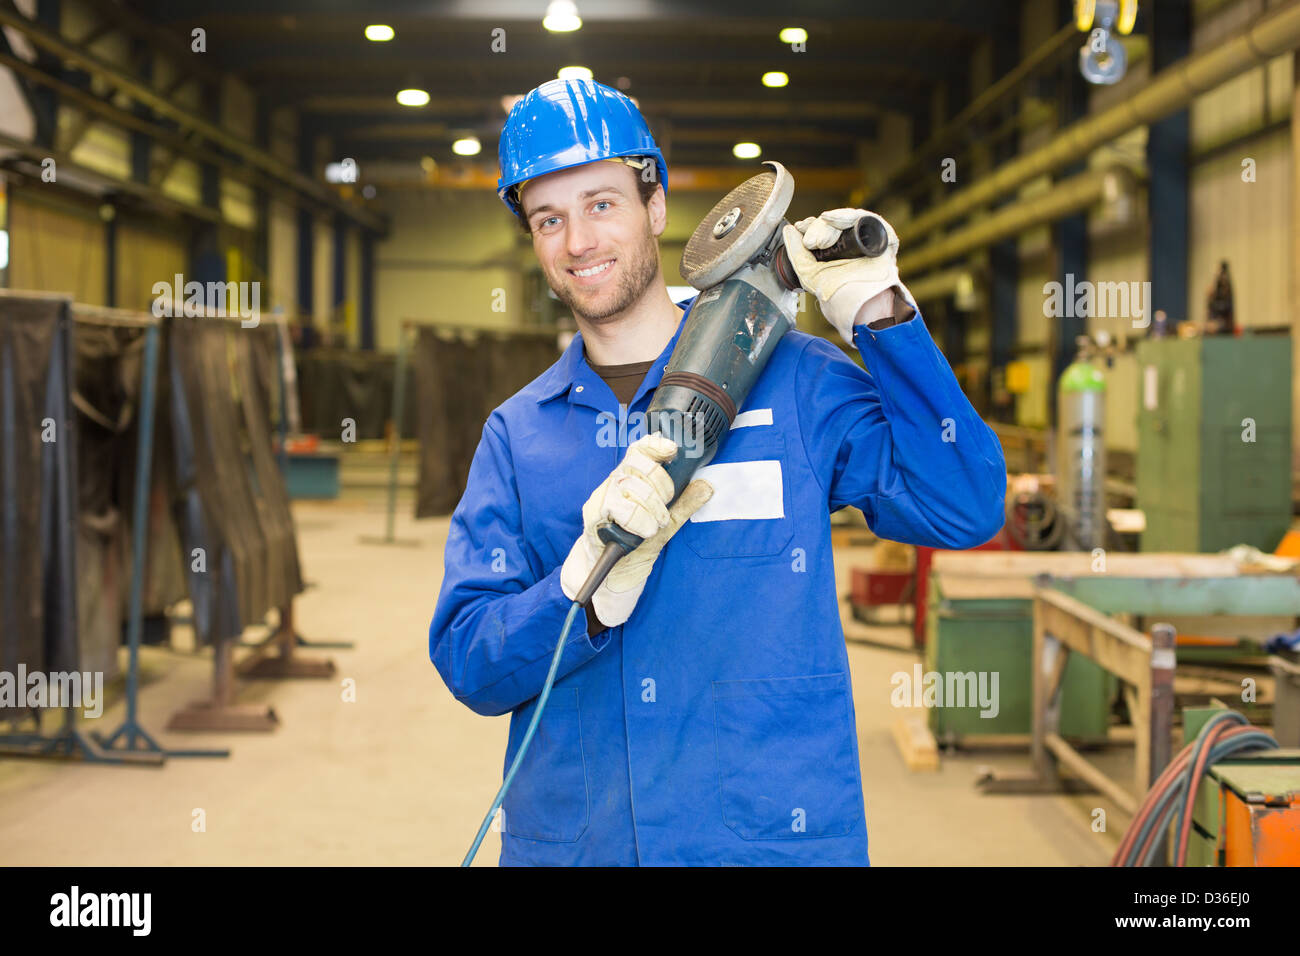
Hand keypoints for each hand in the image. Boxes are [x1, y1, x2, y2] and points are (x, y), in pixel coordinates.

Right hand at [560, 434, 712, 626]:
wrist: (617, 572)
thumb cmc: (639, 540)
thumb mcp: (669, 521)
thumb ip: (685, 503)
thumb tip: (707, 486)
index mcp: (632, 476)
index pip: (640, 449)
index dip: (654, 444)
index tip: (672, 450)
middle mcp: (615, 481)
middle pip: (638, 464)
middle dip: (660, 486)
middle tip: (665, 510)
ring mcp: (602, 495)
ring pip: (630, 485)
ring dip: (651, 508)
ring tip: (655, 525)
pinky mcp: (594, 513)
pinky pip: (619, 507)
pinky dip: (638, 520)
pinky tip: (643, 532)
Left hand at [781, 209, 915, 345]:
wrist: (858, 305)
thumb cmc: (837, 294)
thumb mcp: (809, 273)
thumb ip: (796, 253)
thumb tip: (788, 230)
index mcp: (837, 250)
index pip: (824, 229)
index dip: (811, 226)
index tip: (799, 228)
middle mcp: (853, 242)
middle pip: (834, 222)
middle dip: (818, 228)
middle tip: (811, 243)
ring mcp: (869, 238)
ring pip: (848, 218)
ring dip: (829, 225)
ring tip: (819, 242)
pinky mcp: (883, 236)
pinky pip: (868, 219)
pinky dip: (847, 217)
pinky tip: (832, 220)